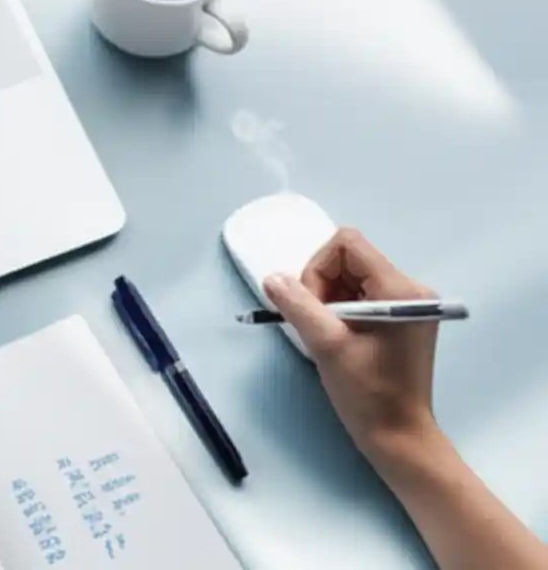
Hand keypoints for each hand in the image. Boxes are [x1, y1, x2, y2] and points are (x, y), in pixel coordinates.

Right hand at [263, 228, 440, 464]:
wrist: (400, 437)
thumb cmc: (368, 394)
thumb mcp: (327, 347)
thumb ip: (298, 306)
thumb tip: (271, 278)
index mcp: (400, 290)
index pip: (348, 244)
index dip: (318, 268)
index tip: (312, 306)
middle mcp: (410, 288)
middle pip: (349, 259)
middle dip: (322, 286)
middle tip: (318, 326)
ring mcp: (408, 303)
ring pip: (352, 277)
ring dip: (329, 300)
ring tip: (329, 336)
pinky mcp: (401, 318)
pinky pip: (361, 295)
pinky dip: (341, 310)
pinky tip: (340, 338)